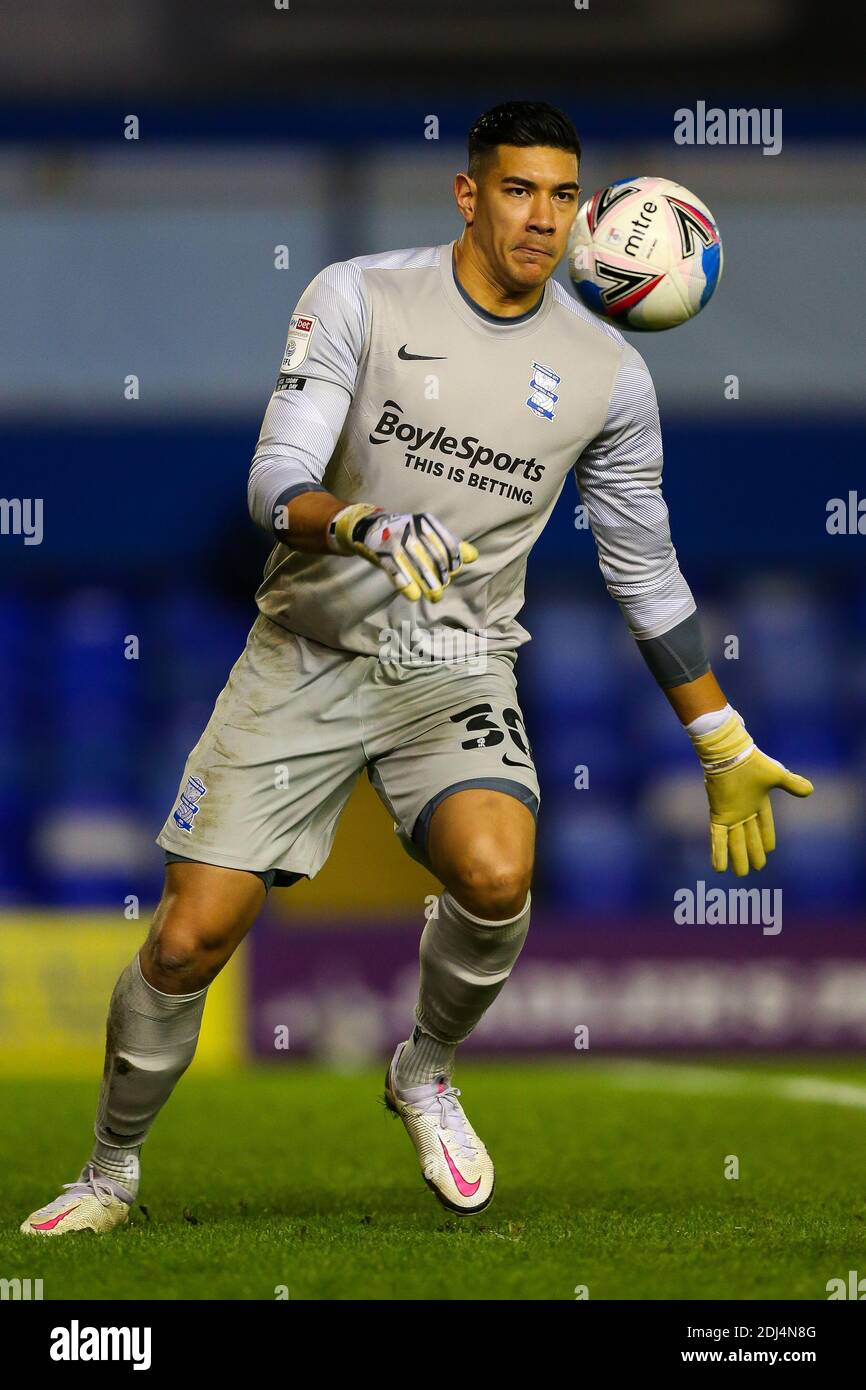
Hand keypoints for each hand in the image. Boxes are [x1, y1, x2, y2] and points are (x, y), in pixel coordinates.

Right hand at [328, 504, 477, 601]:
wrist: (368, 525)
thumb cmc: (403, 532)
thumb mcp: (426, 531)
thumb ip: (449, 542)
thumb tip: (472, 556)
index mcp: (426, 522)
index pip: (448, 544)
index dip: (454, 560)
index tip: (454, 571)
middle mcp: (412, 529)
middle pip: (435, 558)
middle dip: (442, 576)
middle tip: (442, 586)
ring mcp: (396, 541)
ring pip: (418, 568)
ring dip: (429, 585)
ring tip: (435, 596)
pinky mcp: (382, 553)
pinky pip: (396, 572)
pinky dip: (406, 585)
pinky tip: (414, 596)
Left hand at [691, 711, 812, 875]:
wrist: (732, 756)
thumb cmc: (754, 763)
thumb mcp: (777, 775)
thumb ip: (792, 784)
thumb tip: (810, 790)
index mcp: (758, 802)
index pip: (764, 824)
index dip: (767, 838)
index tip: (769, 851)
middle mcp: (744, 810)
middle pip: (750, 837)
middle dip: (753, 852)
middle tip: (757, 868)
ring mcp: (731, 814)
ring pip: (735, 841)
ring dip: (737, 857)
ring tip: (741, 874)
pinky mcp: (719, 815)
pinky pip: (718, 838)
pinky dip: (718, 852)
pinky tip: (719, 868)